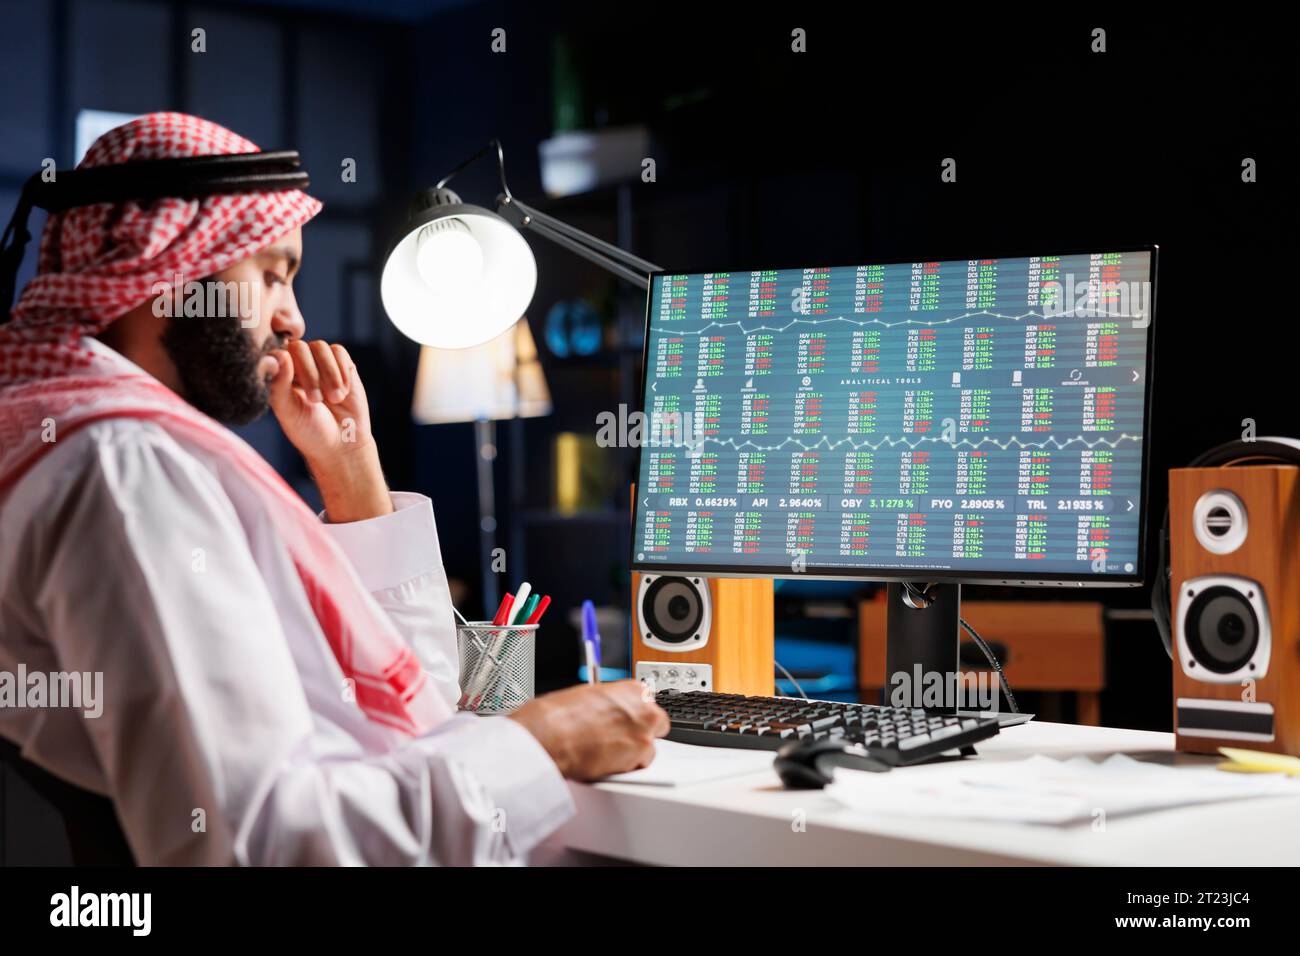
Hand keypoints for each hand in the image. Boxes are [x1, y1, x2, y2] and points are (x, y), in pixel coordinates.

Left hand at [265, 339, 392, 522]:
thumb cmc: (309, 432)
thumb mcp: (288, 412)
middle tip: (317, 401)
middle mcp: (298, 365)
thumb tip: (281, 355)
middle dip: (310, 374)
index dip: (285, 363)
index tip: (295, 386)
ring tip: (334, 399)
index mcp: (280, 375)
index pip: (277, 352)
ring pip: (322, 347)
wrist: (342, 444)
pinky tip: (343, 392)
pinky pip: (340, 352)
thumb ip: (279, 384)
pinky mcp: (343, 365)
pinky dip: (342, 372)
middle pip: (300, 347)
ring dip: (329, 375)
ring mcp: (321, 363)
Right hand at [508, 680, 669, 780]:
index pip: (647, 702)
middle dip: (641, 731)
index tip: (626, 721)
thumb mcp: (587, 695)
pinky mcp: (639, 757)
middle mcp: (643, 709)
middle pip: (656, 723)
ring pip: (650, 746)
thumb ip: (609, 702)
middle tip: (620, 738)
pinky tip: (608, 762)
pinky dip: (627, 766)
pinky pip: (640, 765)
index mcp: (631, 689)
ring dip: (634, 750)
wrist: (549, 737)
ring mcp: (643, 733)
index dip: (634, 715)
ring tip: (608, 752)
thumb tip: (610, 710)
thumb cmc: (559, 716)